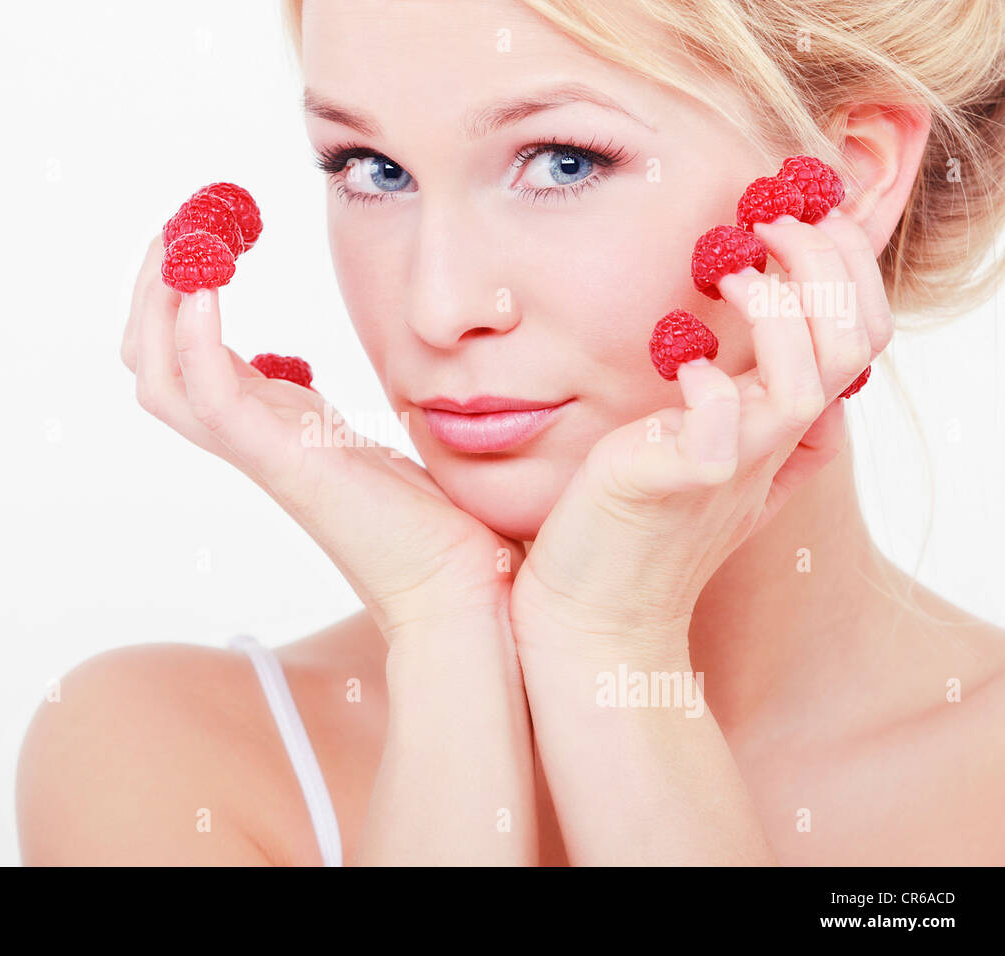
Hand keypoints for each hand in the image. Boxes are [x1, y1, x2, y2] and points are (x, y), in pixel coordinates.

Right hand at [120, 236, 522, 641]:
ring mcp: (265, 452)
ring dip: (158, 304)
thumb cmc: (444, 522)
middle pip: (155, 364)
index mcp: (275, 427)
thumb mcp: (382, 438)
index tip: (205, 231)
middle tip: (180, 224)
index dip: (179, 296)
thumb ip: (345, 405)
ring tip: (184, 241)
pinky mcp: (286, 465)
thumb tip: (346, 359)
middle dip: (153, 289)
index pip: (188, 360)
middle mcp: (258, 437)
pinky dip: (195, 341)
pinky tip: (206, 288)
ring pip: (163, 379)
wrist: (468, 590)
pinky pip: (213, 398)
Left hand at [511, 209, 891, 656]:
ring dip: (778, 305)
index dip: (846, 262)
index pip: (859, 331)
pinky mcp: (677, 482)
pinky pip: (721, 425)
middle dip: (825, 260)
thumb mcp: (703, 461)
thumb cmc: (635, 528)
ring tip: (727, 265)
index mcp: (778, 424)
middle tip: (769, 215)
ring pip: (806, 376)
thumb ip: (743, 412)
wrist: (594, 613)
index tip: (800, 208)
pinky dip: (710, 382)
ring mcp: (731, 465)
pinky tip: (680, 361)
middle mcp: (770, 441)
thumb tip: (760, 359)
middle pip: (852, 338)